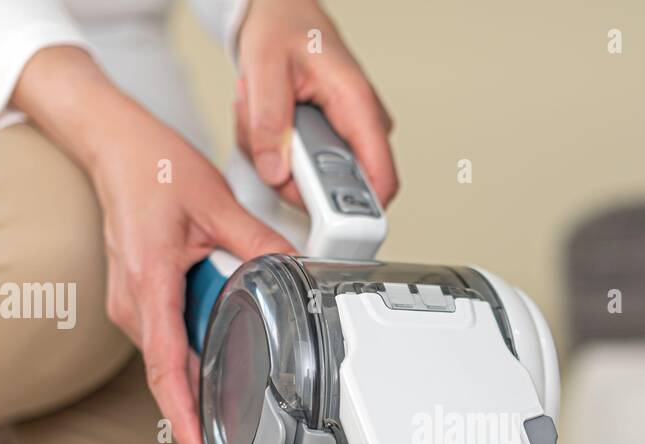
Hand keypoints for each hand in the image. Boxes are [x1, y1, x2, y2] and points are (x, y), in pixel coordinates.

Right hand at [14, 47, 292, 443]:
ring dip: (199, 378)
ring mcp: (131, 303)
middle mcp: (133, 301)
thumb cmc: (151, 169)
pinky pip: (167, 339)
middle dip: (199, 410)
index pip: (167, 366)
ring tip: (232, 405)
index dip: (183, 413)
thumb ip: (258, 242)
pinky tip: (218, 362)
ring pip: (170, 357)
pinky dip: (191, 356)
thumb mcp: (217, 202)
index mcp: (150, 281)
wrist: (113, 146)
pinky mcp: (138, 300)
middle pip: (170, 372)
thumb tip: (297, 270)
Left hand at [235, 0, 397, 206]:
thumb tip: (275, 171)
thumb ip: (267, 123)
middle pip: (340, 190)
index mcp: (358, 104)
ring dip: (280, 163)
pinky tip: (269, 126)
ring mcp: (348, 135)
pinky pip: (304, 170)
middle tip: (268, 147)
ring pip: (315, 183)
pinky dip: (277, 155)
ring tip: (264, 122)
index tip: (325, 223)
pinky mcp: (331, 141)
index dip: (359, 213)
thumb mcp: (264, 68)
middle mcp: (361, 124)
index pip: (381, 181)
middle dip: (293, 179)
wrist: (279, 13)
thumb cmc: (282, 29)